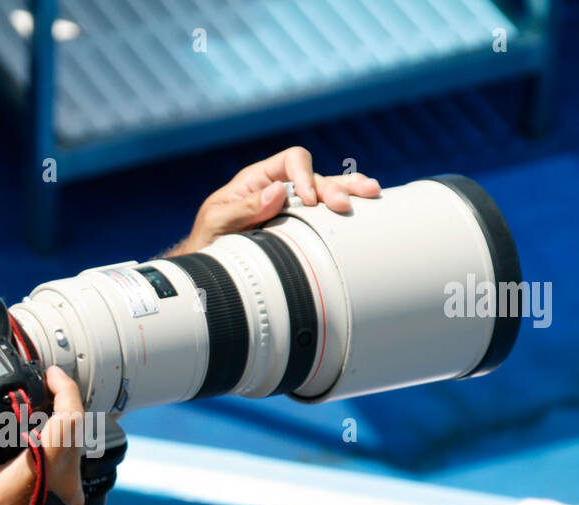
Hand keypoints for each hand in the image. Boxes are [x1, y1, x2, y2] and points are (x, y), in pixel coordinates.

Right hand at [0, 366, 85, 504]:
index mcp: (44, 470)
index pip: (69, 417)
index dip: (64, 388)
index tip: (51, 374)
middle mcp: (65, 482)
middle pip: (77, 430)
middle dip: (60, 404)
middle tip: (36, 390)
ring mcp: (70, 497)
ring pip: (74, 450)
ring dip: (57, 430)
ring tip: (26, 422)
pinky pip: (68, 469)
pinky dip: (53, 453)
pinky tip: (27, 456)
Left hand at [170, 147, 381, 254]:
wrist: (207, 269)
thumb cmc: (207, 241)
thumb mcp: (217, 222)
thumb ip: (244, 207)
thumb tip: (278, 191)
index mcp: (258, 180)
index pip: (291, 161)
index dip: (304, 175)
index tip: (308, 201)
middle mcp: (278, 188)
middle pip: (315, 175)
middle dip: (331, 188)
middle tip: (342, 206)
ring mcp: (291, 207)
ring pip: (326, 190)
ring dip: (348, 190)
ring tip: (370, 193)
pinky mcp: (299, 226)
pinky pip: (325, 213)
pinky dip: (345, 206)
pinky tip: (366, 203)